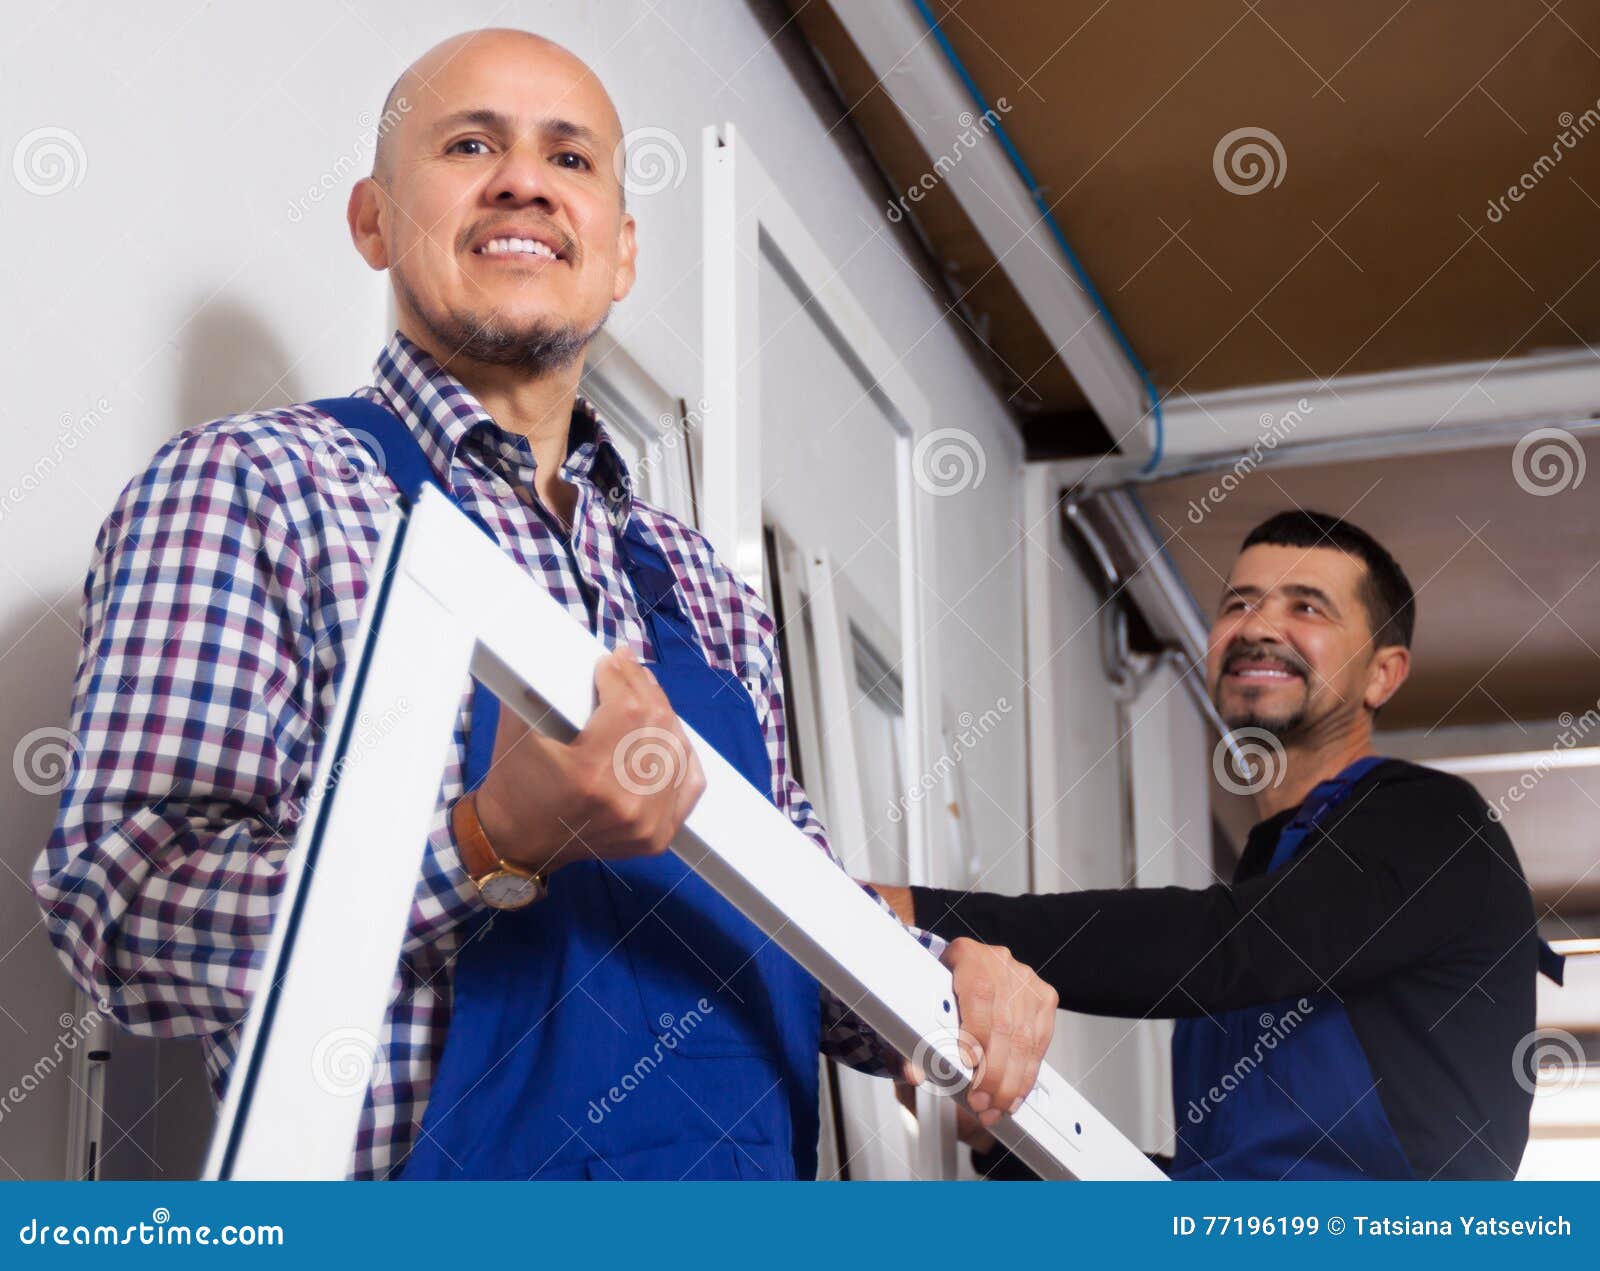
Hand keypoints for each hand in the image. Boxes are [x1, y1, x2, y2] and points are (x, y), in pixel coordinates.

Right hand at [471, 647, 705, 874]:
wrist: (518, 840)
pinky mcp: (657, 835)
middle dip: (643, 688)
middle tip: (629, 669)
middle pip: (656, 723)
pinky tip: (667, 734)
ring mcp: (646, 824)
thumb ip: (544, 683)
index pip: (626, 707)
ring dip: (664, 716)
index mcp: (588, 774)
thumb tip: (569, 648)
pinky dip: (681, 754)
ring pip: (677, 748)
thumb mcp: (519, 726)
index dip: (621, 676)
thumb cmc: (514, 780)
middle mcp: (625, 802)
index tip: (611, 661)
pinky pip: (689, 782)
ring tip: (646, 696)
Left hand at [903, 938, 1057, 1128]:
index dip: (976, 1032)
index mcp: (966, 956)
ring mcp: (1025, 980)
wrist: (956, 976)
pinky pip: (1040, 1042)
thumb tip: (914, 1073)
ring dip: (1011, 1081)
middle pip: (1004, 1023)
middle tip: (980, 1102)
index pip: (978, 994)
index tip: (969, 1065)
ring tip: (995, 1106)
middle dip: (993, 1072)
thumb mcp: (914, 1008)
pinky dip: (1027, 1074)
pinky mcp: (1043, 998)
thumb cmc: (936, 992)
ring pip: (1024, 1038)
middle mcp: (1000, 963)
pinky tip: (1014, 1093)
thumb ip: (908, 1042)